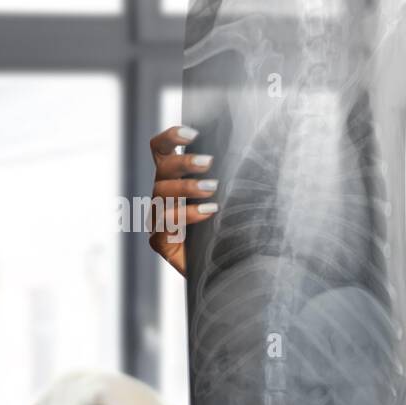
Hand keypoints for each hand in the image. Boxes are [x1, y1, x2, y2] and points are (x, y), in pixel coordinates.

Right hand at [146, 126, 218, 277]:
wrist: (224, 271)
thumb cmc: (229, 230)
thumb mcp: (230, 200)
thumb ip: (230, 178)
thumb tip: (248, 151)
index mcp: (174, 179)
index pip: (161, 150)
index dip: (171, 137)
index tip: (192, 132)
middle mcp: (162, 196)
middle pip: (162, 169)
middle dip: (184, 162)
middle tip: (209, 162)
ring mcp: (157, 219)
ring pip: (161, 193)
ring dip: (187, 187)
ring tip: (213, 188)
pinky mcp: (160, 242)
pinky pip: (165, 223)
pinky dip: (187, 214)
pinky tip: (209, 212)